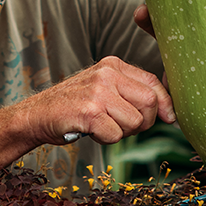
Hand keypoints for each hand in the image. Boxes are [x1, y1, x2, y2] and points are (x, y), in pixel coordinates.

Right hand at [21, 56, 175, 145]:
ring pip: (135, 122)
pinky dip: (106, 140)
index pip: (153, 83)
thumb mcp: (103, 89)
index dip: (165, 104)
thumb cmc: (73, 107)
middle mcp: (106, 73)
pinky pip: (116, 135)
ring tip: (101, 125)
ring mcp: (97, 91)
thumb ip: (132, 94)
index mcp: (112, 65)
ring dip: (121, 132)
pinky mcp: (89, 111)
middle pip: (149, 103)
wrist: (36, 115)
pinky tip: (90, 130)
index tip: (169, 118)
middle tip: (121, 126)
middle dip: (142, 123)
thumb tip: (169, 113)